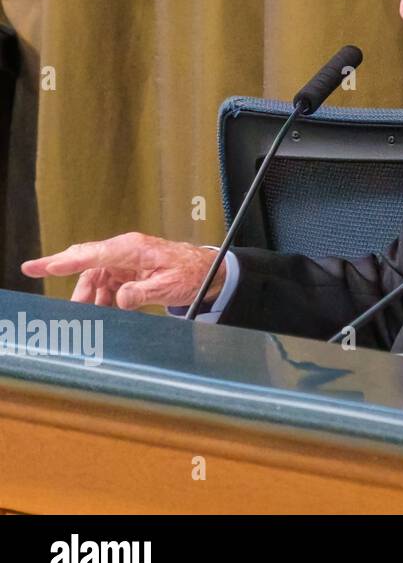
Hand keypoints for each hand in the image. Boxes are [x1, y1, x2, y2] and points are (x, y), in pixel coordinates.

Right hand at [20, 232, 225, 310]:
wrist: (209, 272)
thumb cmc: (192, 274)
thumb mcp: (169, 287)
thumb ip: (141, 293)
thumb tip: (118, 300)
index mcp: (133, 249)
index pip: (92, 254)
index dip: (64, 262)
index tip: (41, 267)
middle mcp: (126, 251)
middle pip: (86, 260)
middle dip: (60, 268)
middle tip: (33, 271)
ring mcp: (126, 260)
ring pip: (94, 276)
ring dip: (86, 295)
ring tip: (84, 313)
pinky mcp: (129, 271)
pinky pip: (106, 283)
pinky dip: (100, 298)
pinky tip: (102, 311)